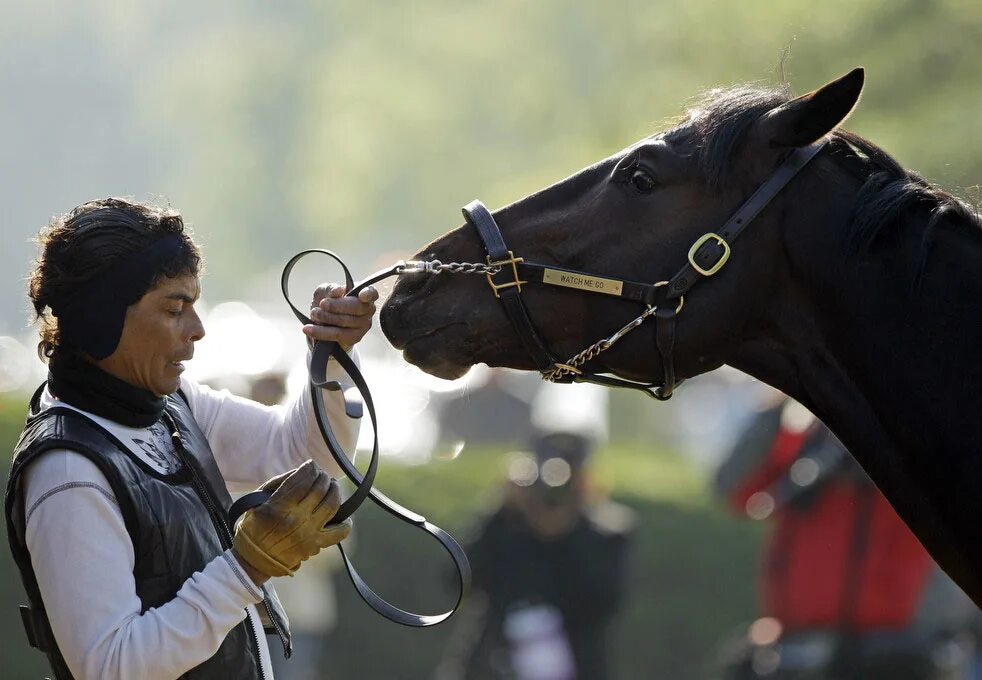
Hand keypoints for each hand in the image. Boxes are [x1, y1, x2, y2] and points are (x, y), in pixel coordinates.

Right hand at [232, 460, 351, 583]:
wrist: (254, 561)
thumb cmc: (253, 529)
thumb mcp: (256, 502)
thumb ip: (279, 484)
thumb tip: (302, 472)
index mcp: (278, 507)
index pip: (304, 479)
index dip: (310, 468)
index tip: (311, 465)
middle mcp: (296, 519)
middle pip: (320, 488)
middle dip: (322, 477)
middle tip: (321, 475)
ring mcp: (309, 533)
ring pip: (332, 504)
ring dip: (335, 491)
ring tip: (332, 487)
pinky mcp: (316, 545)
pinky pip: (339, 532)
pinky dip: (345, 522)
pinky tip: (343, 515)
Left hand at [304, 283, 378, 350]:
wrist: (323, 322)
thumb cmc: (328, 301)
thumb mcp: (326, 291)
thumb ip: (331, 288)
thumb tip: (337, 291)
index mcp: (364, 294)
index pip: (372, 293)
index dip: (368, 294)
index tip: (362, 295)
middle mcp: (368, 310)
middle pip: (356, 307)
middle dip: (336, 306)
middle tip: (322, 304)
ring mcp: (363, 325)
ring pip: (345, 321)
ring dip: (326, 317)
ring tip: (314, 314)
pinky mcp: (355, 338)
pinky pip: (337, 335)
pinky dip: (321, 332)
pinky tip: (309, 329)